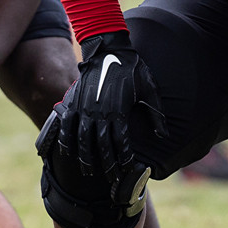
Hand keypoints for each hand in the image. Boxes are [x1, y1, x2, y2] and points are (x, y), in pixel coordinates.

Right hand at [36, 31, 166, 177]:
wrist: (110, 48)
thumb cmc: (133, 69)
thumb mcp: (150, 90)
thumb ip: (156, 113)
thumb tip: (163, 135)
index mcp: (119, 111)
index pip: (119, 143)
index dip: (122, 159)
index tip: (125, 170)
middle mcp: (100, 112)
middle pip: (100, 146)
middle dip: (104, 164)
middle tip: (108, 178)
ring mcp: (84, 107)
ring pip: (81, 139)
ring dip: (84, 157)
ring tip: (87, 171)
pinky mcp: (73, 101)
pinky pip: (66, 124)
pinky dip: (64, 139)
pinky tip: (66, 152)